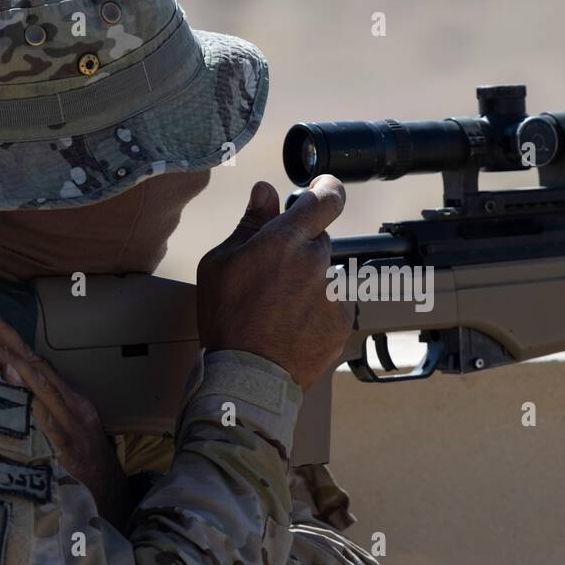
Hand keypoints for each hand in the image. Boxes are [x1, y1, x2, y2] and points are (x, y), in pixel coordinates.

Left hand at [0, 286, 131, 525]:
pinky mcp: (66, 451)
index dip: (3, 329)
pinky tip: (8, 378)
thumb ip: (43, 411)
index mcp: (69, 399)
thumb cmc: (86, 471)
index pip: (30, 357)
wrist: (115, 509)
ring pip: (34, 384)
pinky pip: (40, 420)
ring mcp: (68, 428)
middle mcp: (70, 406)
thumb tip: (6, 386)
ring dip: (5, 354)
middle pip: (30, 361)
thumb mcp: (68, 433)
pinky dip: (25, 397)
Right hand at [197, 176, 351, 388]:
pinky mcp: (342, 321)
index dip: (328, 189)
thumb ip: (250, 223)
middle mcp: (317, 261)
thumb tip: (265, 190)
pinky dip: (317, 311)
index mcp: (287, 239)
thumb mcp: (221, 262)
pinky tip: (291, 327)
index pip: (326, 199)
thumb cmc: (227, 317)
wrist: (247, 375)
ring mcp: (334, 293)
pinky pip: (333, 306)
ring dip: (308, 283)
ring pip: (325, 275)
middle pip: (319, 241)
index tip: (323, 189)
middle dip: (301, 250)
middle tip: (274, 276)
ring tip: (279, 310)